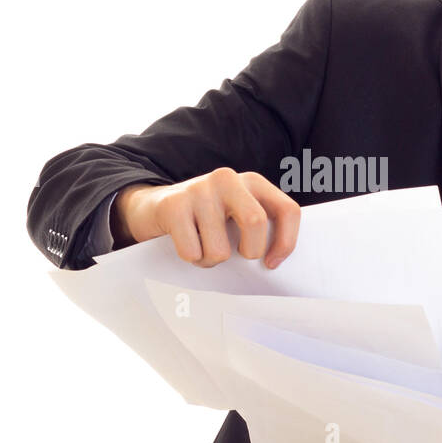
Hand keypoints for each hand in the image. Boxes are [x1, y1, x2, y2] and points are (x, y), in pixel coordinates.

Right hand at [114, 168, 299, 268]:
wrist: (154, 207)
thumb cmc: (204, 218)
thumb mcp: (237, 215)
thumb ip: (260, 228)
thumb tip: (275, 263)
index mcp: (252, 182)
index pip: (287, 210)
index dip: (286, 243)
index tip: (272, 263)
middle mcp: (228, 179)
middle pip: (256, 222)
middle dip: (250, 251)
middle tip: (238, 255)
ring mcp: (199, 189)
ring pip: (220, 249)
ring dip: (211, 260)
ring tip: (203, 246)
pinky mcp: (174, 205)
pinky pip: (192, 252)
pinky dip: (191, 258)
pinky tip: (185, 243)